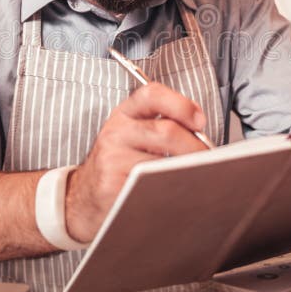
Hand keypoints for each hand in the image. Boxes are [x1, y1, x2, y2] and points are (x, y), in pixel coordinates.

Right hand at [64, 82, 207, 242]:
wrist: (84, 196)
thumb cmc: (117, 164)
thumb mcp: (133, 135)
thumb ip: (163, 126)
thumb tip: (203, 138)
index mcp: (125, 114)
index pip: (152, 95)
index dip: (180, 104)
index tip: (199, 120)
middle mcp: (116, 131)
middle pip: (165, 131)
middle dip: (195, 146)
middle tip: (207, 159)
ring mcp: (112, 158)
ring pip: (161, 162)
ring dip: (186, 170)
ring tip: (197, 175)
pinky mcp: (112, 185)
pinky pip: (150, 186)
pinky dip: (170, 189)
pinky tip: (176, 190)